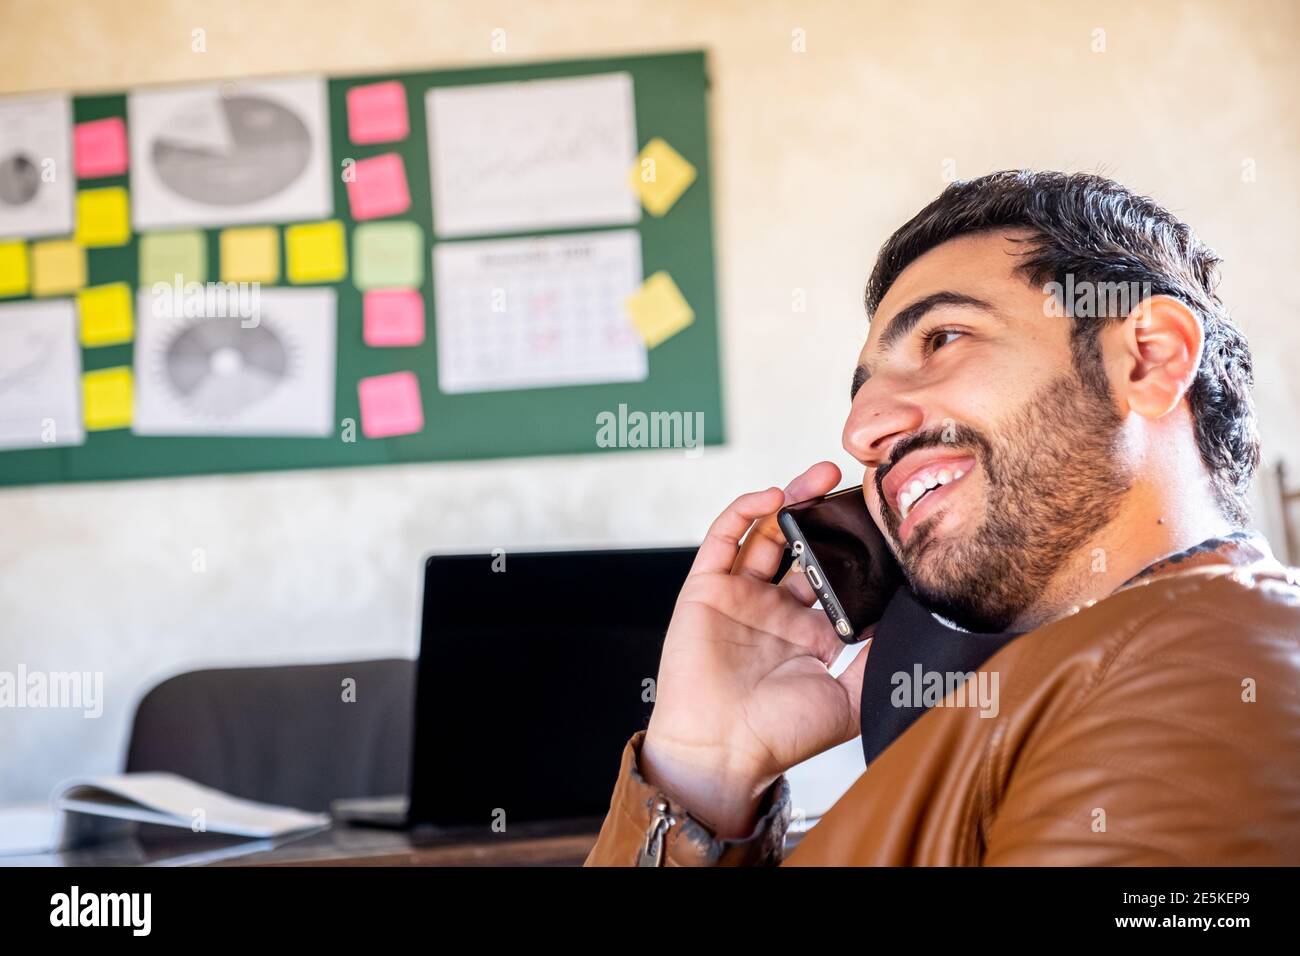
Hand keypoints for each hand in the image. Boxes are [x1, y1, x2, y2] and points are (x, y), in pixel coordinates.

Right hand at [640, 462, 873, 837]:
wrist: (722, 752)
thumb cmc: (779, 737)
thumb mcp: (850, 698)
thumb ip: (879, 660)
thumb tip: (914, 623)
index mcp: (809, 633)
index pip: (837, 576)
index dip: (857, 549)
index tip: (884, 524)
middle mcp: (775, 609)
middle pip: (803, 545)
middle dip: (826, 514)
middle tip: (854, 486)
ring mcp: (739, 596)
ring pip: (767, 532)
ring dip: (792, 499)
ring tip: (821, 475)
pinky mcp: (706, 588)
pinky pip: (723, 538)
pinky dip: (745, 511)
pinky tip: (773, 497)